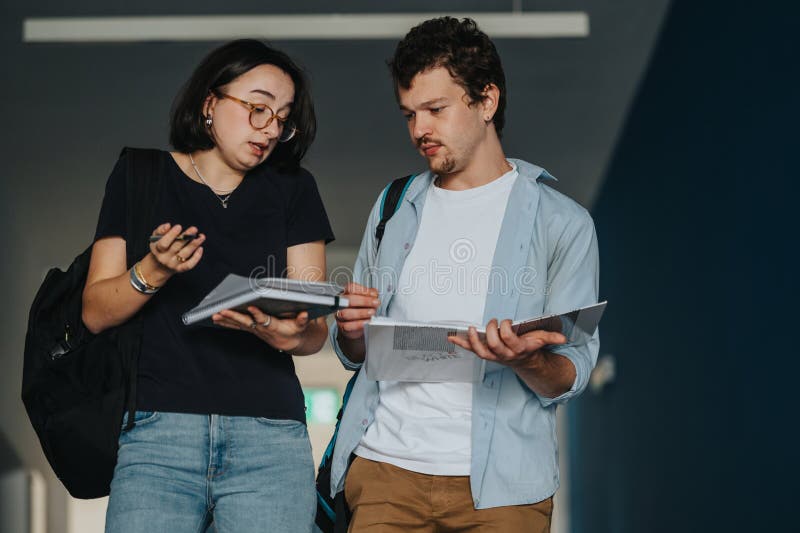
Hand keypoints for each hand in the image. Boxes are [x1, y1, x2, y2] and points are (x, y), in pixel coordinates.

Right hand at [149, 223, 205, 274]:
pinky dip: (196, 257)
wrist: (159, 265)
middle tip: (194, 228)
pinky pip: (189, 265)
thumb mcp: (155, 238)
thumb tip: (168, 225)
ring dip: (194, 244)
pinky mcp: (180, 269)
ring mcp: (172, 264)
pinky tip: (200, 248)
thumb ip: (160, 230)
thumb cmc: (160, 246)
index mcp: (156, 249)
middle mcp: (164, 258)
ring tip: (201, 236)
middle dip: (186, 237)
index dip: (171, 235)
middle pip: (176, 247)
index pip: (163, 243)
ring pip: (185, 254)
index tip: (179, 226)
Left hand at [212, 306, 311, 352]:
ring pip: (239, 325)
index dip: (258, 315)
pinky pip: (237, 326)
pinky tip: (216, 319)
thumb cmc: (296, 331)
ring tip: (214, 315)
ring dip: (226, 320)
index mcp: (274, 327)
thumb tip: (305, 314)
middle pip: (246, 323)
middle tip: (222, 311)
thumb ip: (303, 320)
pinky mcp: (251, 329)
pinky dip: (226, 322)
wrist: (291, 342)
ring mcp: (255, 330)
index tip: (252, 308)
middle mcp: (262, 330)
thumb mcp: (301, 326)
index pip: (265, 321)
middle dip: (234, 316)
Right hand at [335, 282, 379, 340]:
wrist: (354, 325)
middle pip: (348, 300)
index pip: (350, 288)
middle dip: (364, 301)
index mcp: (346, 293)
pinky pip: (347, 326)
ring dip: (361, 313)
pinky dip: (358, 324)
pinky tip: (367, 321)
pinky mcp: (342, 326)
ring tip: (372, 312)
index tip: (373, 294)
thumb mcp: (365, 299)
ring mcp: (339, 315)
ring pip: (346, 313)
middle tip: (375, 303)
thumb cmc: (359, 309)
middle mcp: (340, 303)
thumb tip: (374, 293)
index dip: (362, 290)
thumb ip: (370, 294)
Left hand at [449, 319, 566, 368]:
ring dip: (472, 341)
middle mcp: (504, 355)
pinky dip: (461, 344)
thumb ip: (551, 338)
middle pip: (493, 345)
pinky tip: (451, 337)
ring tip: (469, 329)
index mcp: (518, 349)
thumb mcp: (541, 340)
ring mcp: (494, 356)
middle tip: (492, 321)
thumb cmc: (530, 346)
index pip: (509, 340)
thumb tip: (564, 338)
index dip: (506, 330)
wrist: (524, 362)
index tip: (507, 321)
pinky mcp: (485, 353)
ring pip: (481, 352)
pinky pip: (472, 350)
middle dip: (491, 331)